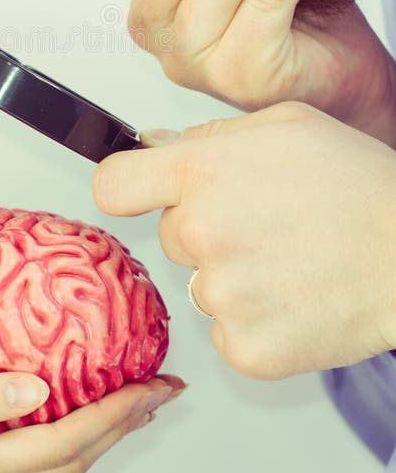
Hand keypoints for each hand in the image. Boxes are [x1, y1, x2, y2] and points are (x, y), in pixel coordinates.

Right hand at [0, 372, 184, 472]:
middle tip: (157, 391)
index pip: (65, 443)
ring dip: (97, 440)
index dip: (120, 415)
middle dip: (122, 428)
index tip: (158, 386)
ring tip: (123, 405)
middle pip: (70, 465)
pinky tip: (54, 420)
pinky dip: (58, 449)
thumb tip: (35, 389)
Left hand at [93, 102, 395, 378]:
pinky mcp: (246, 346)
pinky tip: (294, 295)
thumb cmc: (358, 184)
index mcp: (203, 171)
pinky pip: (225, 330)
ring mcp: (222, 294)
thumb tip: (155, 144)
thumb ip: (208, 135)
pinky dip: (254, 320)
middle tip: (262, 223)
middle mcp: (202, 231)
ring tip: (288, 259)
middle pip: (168, 236)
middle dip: (204, 228)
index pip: (113, 186)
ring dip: (231, 275)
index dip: (126, 188)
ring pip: (199, 283)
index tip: (138, 193)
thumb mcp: (284, 125)